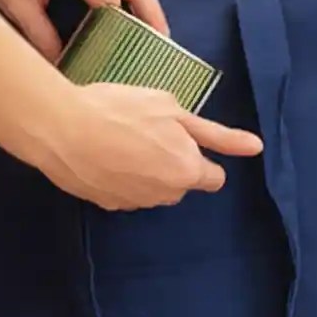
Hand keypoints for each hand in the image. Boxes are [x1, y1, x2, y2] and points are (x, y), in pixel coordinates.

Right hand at [38, 83, 262, 210]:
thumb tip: (256, 148)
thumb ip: (216, 135)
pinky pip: (125, 192)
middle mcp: (163, 195)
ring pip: (153, 189)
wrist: (60, 128)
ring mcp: (132, 203)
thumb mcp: (174, 111)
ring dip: (147, 172)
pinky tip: (104, 155)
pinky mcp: (104, 205)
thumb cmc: (122, 110)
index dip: (202, 158)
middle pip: (182, 183)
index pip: (214, 178)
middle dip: (174, 164)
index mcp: (186, 172)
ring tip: (122, 140)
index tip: (184, 140)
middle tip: (149, 132)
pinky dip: (121, 178)